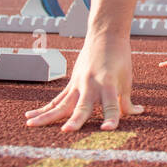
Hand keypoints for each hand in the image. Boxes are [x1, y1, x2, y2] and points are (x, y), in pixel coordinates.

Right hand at [25, 29, 142, 131]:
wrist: (106, 35)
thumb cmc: (120, 58)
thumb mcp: (126, 80)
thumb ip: (126, 101)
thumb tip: (138, 113)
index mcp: (109, 85)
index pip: (111, 106)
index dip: (111, 118)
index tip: (107, 130)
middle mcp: (91, 86)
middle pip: (82, 107)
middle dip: (75, 120)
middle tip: (67, 131)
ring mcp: (78, 85)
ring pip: (61, 104)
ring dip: (46, 116)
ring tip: (31, 125)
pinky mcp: (71, 84)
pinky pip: (56, 100)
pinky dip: (43, 109)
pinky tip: (29, 117)